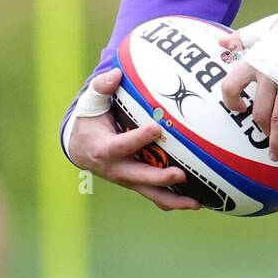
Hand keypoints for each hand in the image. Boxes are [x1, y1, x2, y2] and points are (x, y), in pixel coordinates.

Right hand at [67, 67, 199, 211]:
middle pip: (139, 177)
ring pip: (151, 194)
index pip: (121, 146)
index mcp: (103, 149)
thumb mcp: (90, 104)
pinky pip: (157, 196)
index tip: (156, 128)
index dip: (138, 139)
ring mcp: (128, 180)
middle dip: (160, 178)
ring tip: (197, 203)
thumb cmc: (88, 122)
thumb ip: (102, 88)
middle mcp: (116, 169)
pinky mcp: (138, 184)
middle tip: (181, 175)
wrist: (79, 149)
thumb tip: (116, 75)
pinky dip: (175, 200)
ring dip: (174, 200)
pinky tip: (197, 201)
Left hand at [218, 22, 277, 164]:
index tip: (239, 109)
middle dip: (262, 131)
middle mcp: (269, 74)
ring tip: (277, 156)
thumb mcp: (267, 27)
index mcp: (256, 59)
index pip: (231, 85)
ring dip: (277, 142)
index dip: (231, 101)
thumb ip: (243, 38)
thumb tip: (221, 41)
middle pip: (258, 111)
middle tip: (267, 140)